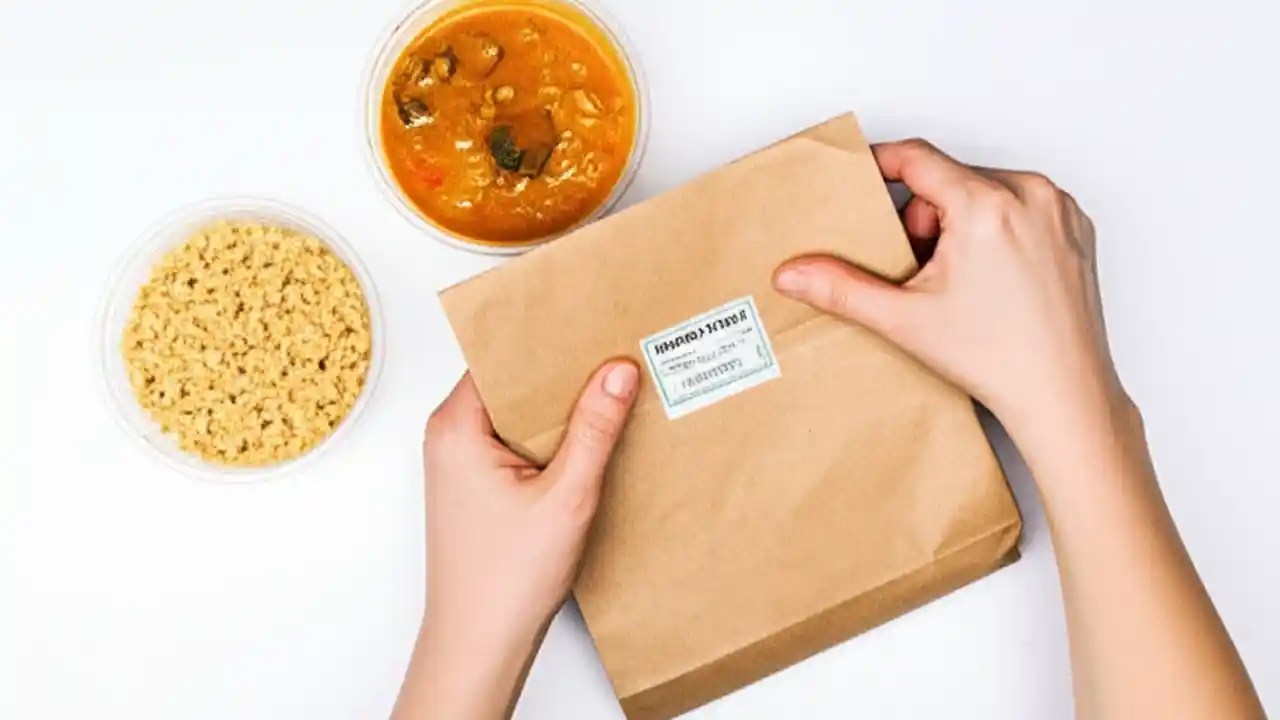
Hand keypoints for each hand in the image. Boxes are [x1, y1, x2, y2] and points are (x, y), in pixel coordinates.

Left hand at [393, 362, 639, 719]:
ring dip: (562, 410)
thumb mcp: (566, 496)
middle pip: (513, 381)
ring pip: (520, 413)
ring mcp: (461, 461)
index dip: (550, 340)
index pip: (504, 356)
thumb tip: (617, 372)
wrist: (479, 643)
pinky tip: (590, 443)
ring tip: (611, 398)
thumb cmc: (504, 581)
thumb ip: (594, 429)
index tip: (592, 325)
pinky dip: (553, 440)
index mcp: (456, 427)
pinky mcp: (477, 484)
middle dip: (564, 374)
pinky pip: (518, 441)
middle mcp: (450, 437)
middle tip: (615, 357)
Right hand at [774, 141, 1263, 717]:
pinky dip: (979, 243)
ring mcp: (1059, 222)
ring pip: (978, 200)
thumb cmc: (1005, 374)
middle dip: (907, 219)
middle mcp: (1031, 201)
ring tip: (924, 288)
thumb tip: (787, 275)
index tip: (843, 189)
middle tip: (884, 266)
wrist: (1075, 413)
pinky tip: (963, 296)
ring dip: (943, 233)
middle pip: (945, 181)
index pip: (915, 157)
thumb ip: (842, 291)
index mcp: (988, 204)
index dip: (871, 171)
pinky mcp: (1072, 245)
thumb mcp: (906, 326)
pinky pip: (1010, 220)